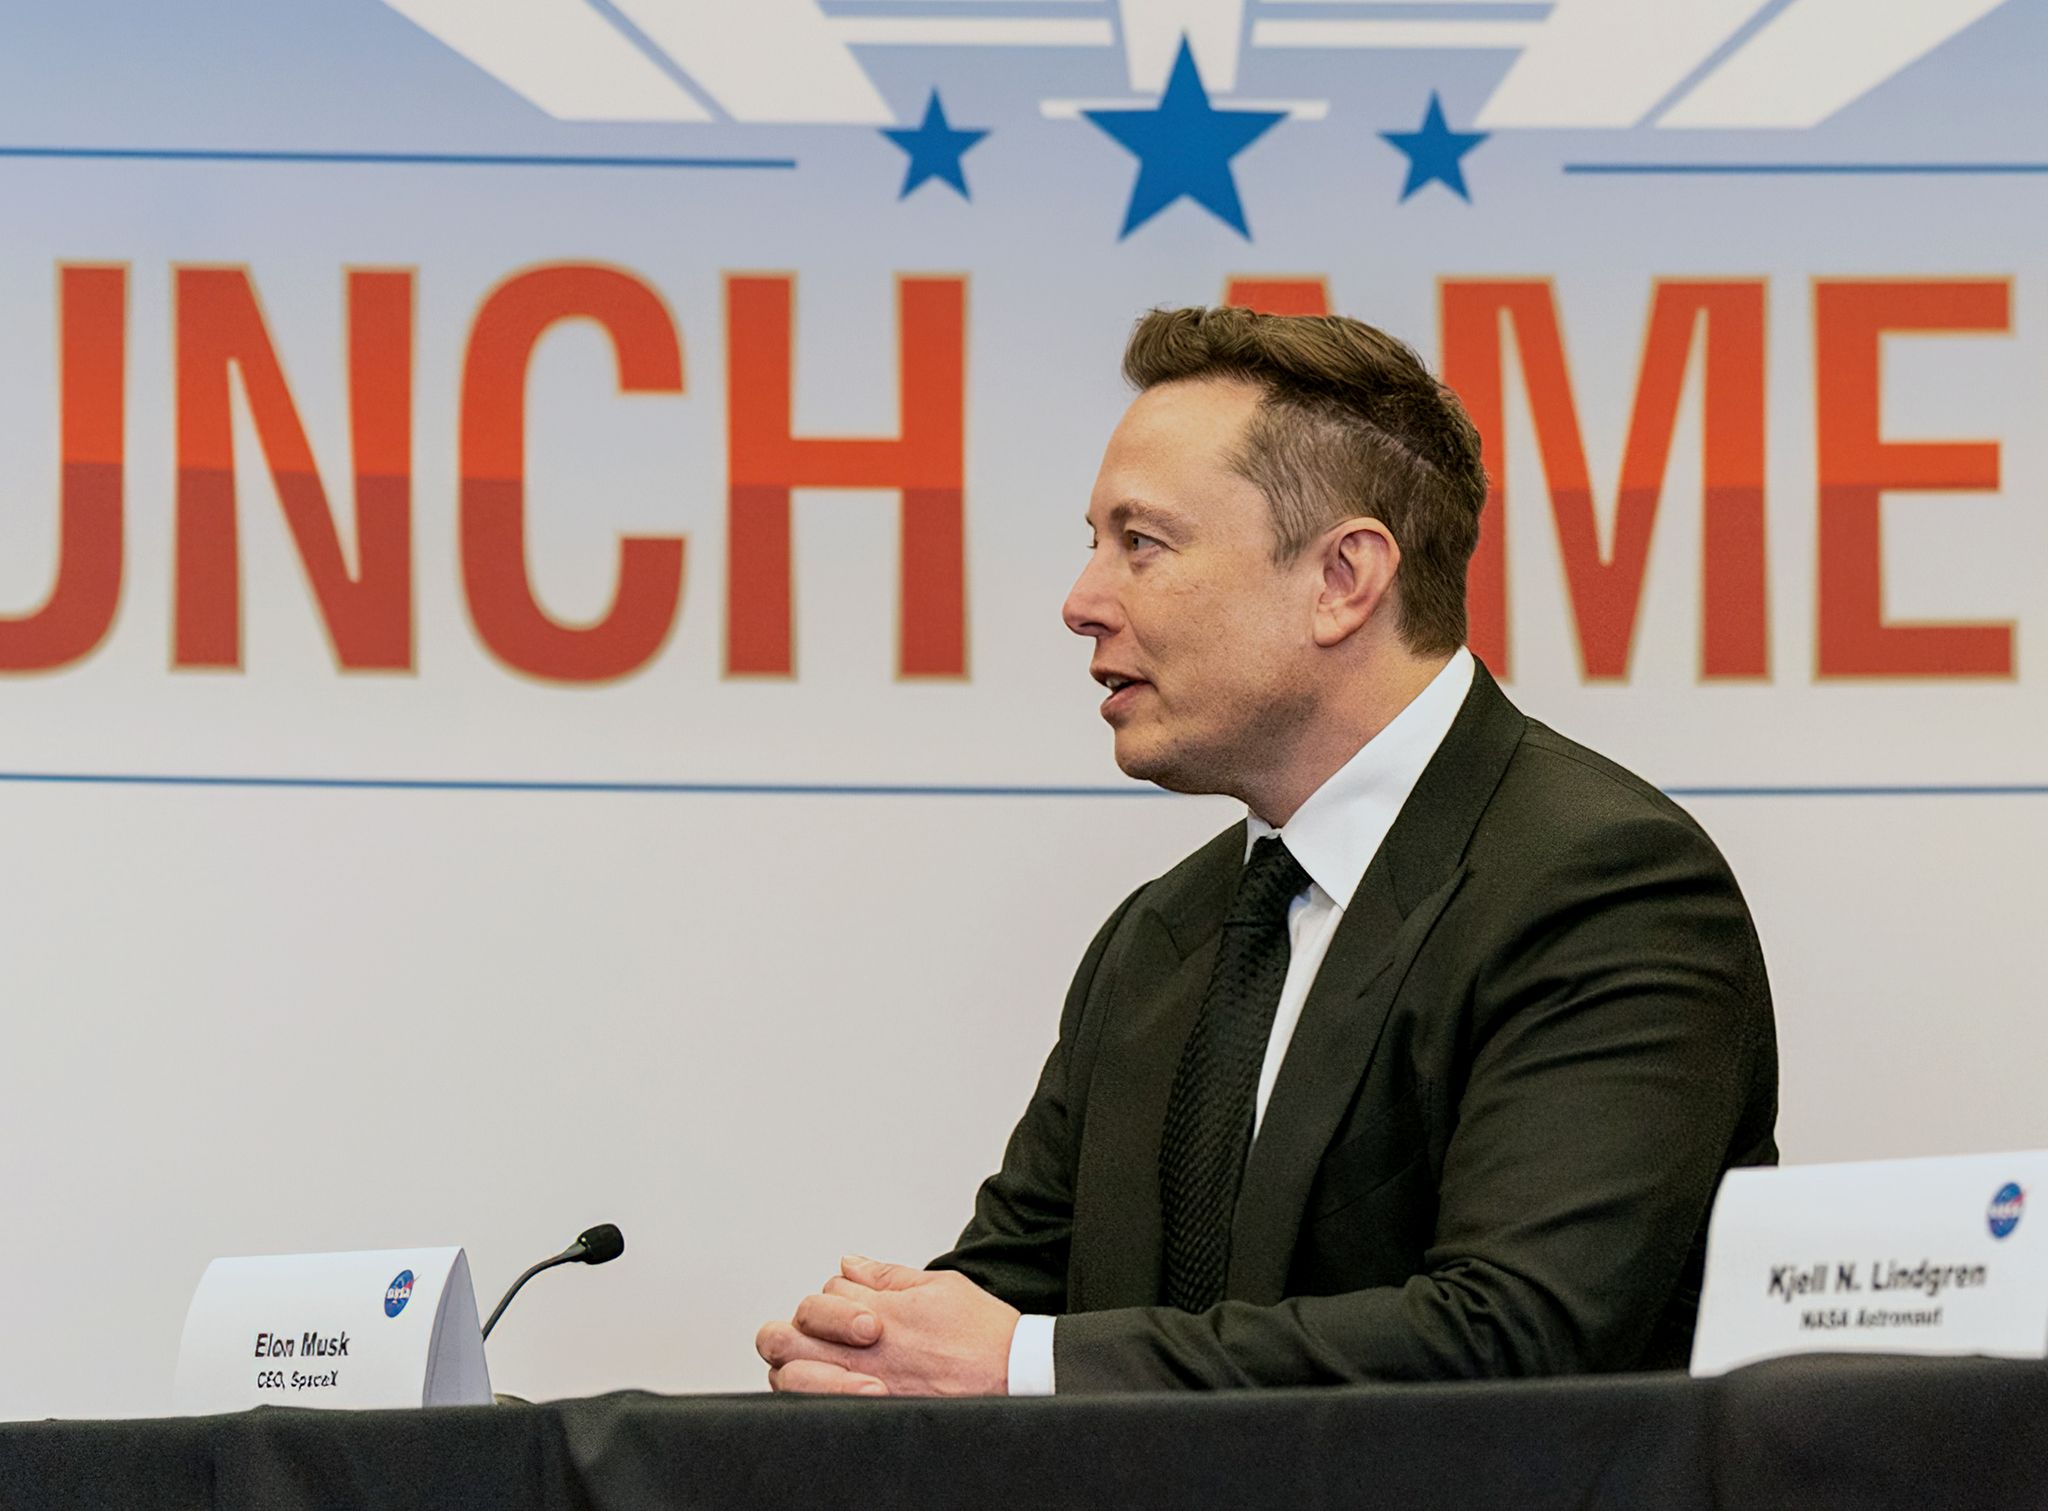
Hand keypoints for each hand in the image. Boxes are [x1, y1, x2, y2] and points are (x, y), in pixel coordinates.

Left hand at [756, 1256, 1018, 1396]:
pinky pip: (814, 1411)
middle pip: (786, 1337)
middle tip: (808, 1334)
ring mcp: (860, 1389)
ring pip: (789, 1378)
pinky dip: (811, 1399)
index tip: (857, 1304)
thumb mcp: (938, 1285)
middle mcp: (862, 1353)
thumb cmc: (984, 1336)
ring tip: (817, 1364)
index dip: (835, 1296)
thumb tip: (851, 1262)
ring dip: (794, 1367)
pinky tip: (827, 1391)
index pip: (822, 1294)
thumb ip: (887, 1275)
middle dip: (790, 1331)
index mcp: (877, 1313)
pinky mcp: (869, 1416)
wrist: (1014, 1376)